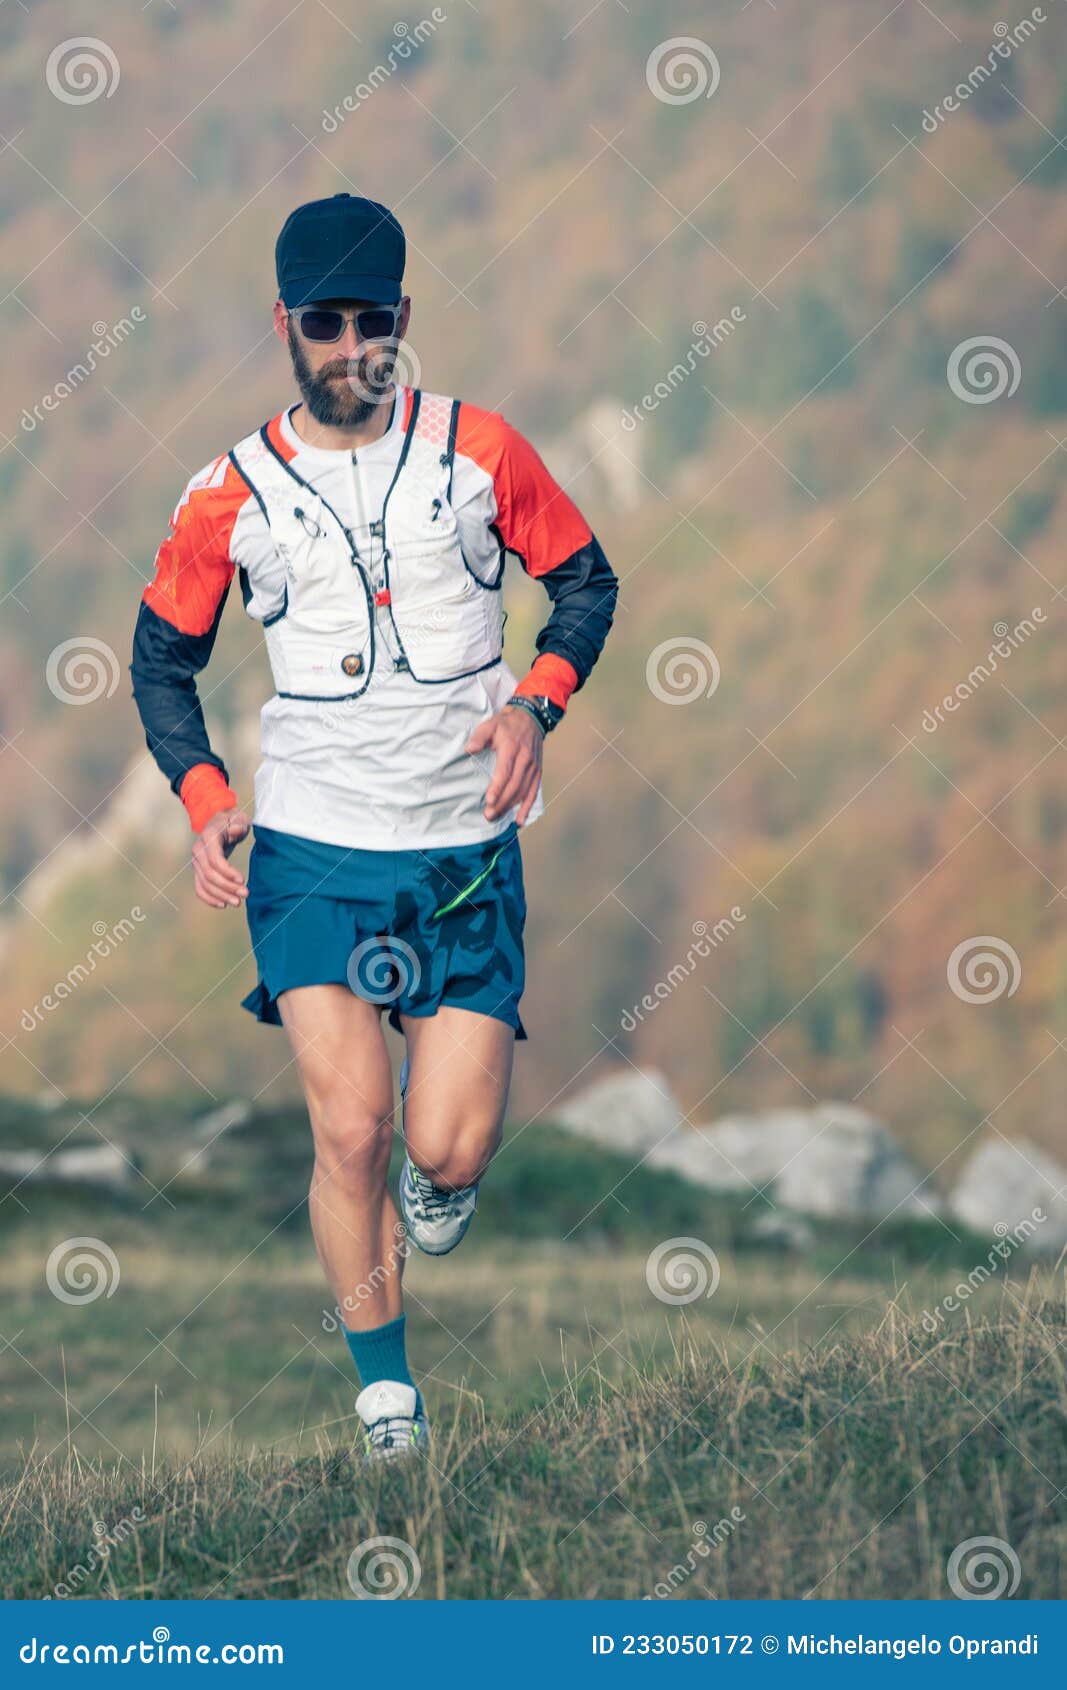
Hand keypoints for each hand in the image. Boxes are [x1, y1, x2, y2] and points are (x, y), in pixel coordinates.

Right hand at [192, 807, 250, 907]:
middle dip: (228, 887)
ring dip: (221, 895)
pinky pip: (200, 888)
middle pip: (210, 875)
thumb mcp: (239, 819)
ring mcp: (196, 862)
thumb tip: (235, 831)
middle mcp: (198, 851)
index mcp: (208, 837)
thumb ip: (239, 825)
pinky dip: (210, 898)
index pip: (215, 860)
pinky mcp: (198, 871)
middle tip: (245, 894)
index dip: (228, 872)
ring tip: (237, 902)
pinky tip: (223, 904)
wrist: (220, 823)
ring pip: (205, 884)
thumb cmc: (233, 822)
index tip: (242, 880)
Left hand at [465, 706, 543, 823]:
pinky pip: (533, 792)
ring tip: (496, 817)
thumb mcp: (490, 724)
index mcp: (512, 748)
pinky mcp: (537, 772)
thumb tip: (469, 749)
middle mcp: (525, 759)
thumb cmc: (507, 724)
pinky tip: (520, 820)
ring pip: (523, 791)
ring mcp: (533, 767)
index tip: (489, 800)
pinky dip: (527, 807)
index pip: (505, 771)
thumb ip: (479, 737)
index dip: (498, 787)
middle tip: (488, 814)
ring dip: (510, 807)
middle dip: (502, 802)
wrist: (531, 718)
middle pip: (514, 785)